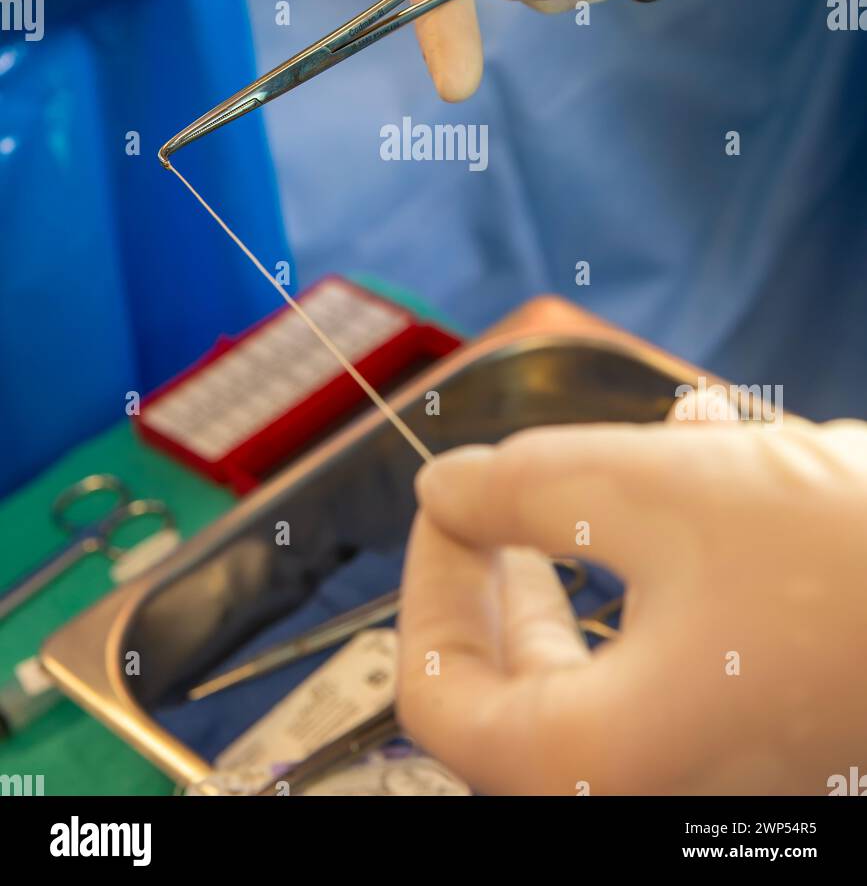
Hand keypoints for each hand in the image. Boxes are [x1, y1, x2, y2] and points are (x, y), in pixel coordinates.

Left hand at [398, 419, 866, 794]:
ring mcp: (710, 778)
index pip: (438, 697)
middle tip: (507, 498)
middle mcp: (647, 796)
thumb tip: (445, 490)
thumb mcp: (652, 488)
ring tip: (622, 466)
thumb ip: (522, 486)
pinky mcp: (761, 744)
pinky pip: (677, 667)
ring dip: (599, 557)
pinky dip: (667, 579)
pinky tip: (707, 475)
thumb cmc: (843, 562)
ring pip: (602, 667)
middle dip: (509, 569)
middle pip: (515, 690)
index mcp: (594, 766)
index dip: (426, 586)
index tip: (452, 504)